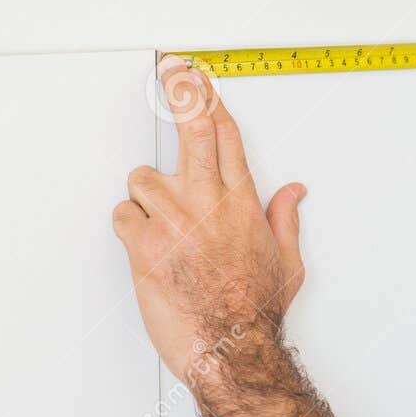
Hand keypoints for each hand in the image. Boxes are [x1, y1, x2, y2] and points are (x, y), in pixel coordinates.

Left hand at [112, 56, 306, 384]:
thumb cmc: (255, 311)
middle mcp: (209, 204)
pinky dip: (128, 226)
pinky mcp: (144, 245)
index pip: (225, 136)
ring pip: (143, 178)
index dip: (210, 99)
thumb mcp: (288, 263)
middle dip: (182, 92)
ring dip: (146, 194)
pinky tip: (144, 242)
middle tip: (172, 69)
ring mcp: (174, 222)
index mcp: (243, 203)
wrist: (230, 346)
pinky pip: (122, 215)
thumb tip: (293, 193)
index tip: (199, 78)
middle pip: (192, 131)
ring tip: (161, 219)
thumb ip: (284, 219)